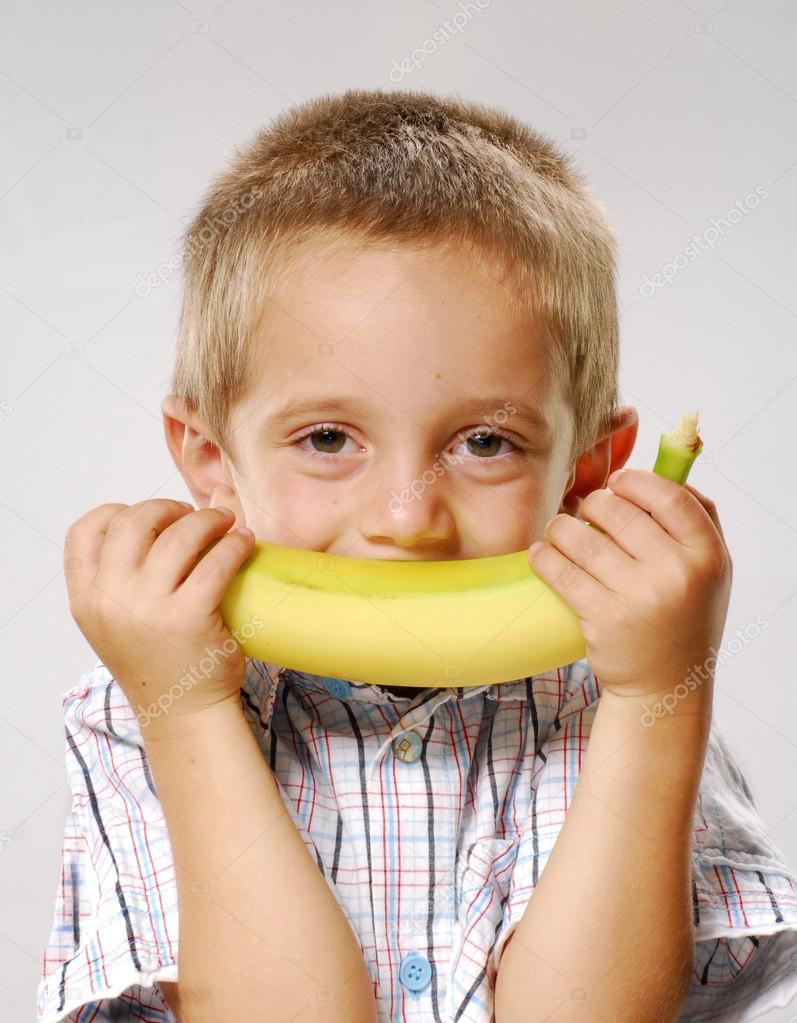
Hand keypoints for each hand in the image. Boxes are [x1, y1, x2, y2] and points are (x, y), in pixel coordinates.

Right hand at [64, 499, 256, 729]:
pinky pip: (216, 562)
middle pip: (134, 522)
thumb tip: (180, 508)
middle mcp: (110, 600)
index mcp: (86, 598)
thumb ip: (127, 572)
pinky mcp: (190, 617)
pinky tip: (243, 542)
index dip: (118, 511)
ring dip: (207, 519)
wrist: (182, 711)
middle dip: (168, 508)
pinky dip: (234, 544)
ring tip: (225, 523)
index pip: (84, 531)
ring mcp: (149, 608)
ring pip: (179, 535)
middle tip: (194, 515)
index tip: (150, 517)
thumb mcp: (119, 619)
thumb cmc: (157, 659)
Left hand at [528, 470, 732, 698]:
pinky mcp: (603, 618)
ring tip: (559, 530)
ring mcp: (638, 596)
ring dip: (561, 527)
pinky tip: (541, 553)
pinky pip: (561, 571)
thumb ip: (695, 519)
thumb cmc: (685, 614)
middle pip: (618, 511)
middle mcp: (676, 573)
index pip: (668, 496)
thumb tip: (653, 471)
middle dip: (592, 504)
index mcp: (708, 554)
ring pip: (581, 536)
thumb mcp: (711, 568)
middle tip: (584, 511)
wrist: (668, 682)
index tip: (617, 483)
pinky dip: (544, 556)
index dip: (635, 481)